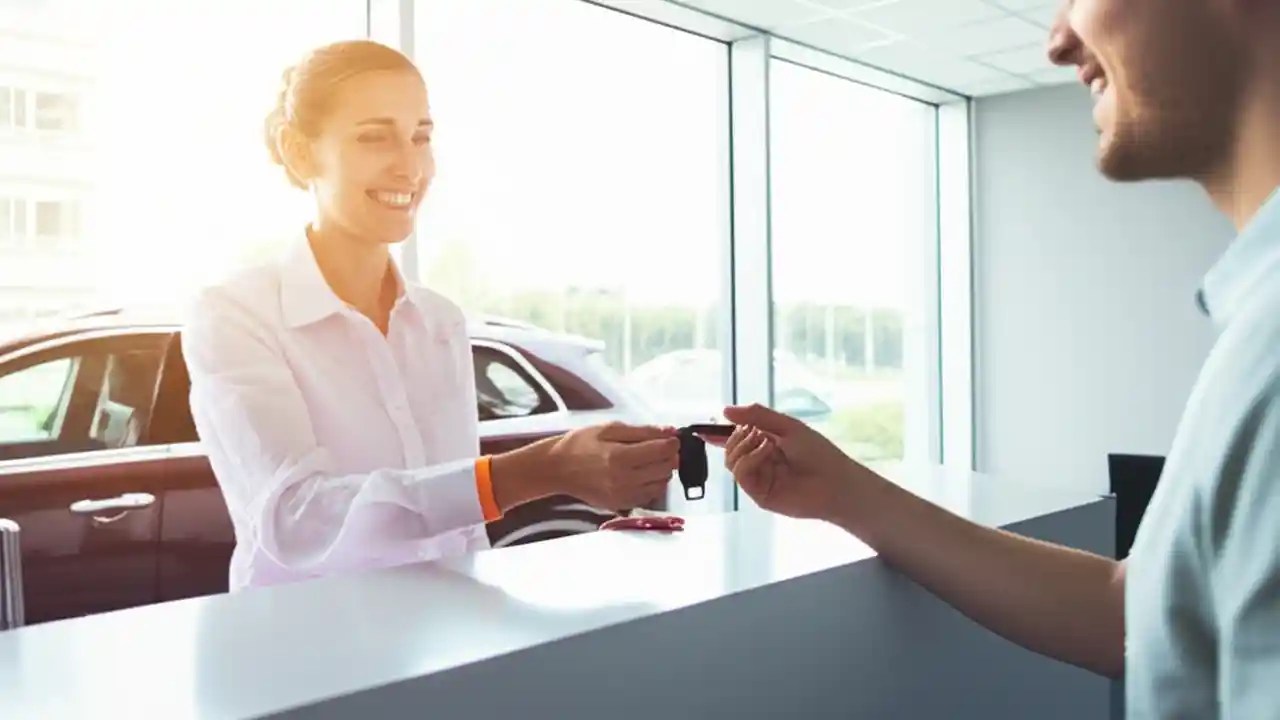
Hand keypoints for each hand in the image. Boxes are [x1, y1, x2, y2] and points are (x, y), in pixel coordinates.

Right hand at [546, 422, 679, 510]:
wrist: (557, 469)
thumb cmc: (581, 444)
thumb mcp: (609, 429)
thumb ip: (642, 431)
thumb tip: (670, 431)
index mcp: (620, 457)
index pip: (662, 451)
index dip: (673, 442)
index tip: (672, 437)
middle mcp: (624, 480)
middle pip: (665, 468)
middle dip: (670, 456)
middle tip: (662, 447)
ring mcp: (623, 495)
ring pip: (661, 484)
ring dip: (663, 471)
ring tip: (651, 460)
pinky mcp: (621, 505)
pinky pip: (649, 496)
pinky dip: (653, 484)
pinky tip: (643, 474)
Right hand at [718, 404, 873, 521]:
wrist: (835, 481)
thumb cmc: (817, 452)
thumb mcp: (787, 426)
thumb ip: (757, 415)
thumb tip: (725, 410)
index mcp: (766, 446)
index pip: (736, 440)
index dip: (719, 435)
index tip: (703, 429)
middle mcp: (759, 464)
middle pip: (730, 450)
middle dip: (735, 437)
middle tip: (753, 431)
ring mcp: (758, 481)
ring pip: (731, 462)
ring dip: (742, 446)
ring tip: (765, 441)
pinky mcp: (759, 495)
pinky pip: (741, 474)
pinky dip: (749, 459)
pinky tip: (767, 452)